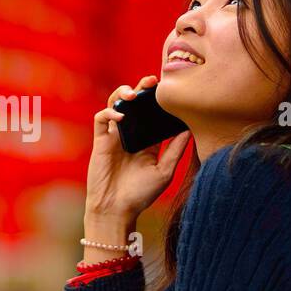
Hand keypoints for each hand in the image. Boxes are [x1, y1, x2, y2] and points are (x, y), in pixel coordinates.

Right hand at [83, 76, 191, 253]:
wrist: (117, 211)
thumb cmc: (141, 195)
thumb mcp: (165, 171)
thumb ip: (175, 150)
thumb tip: (190, 129)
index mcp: (147, 141)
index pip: (153, 113)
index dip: (158, 100)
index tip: (169, 89)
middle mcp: (130, 135)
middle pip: (134, 103)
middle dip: (142, 88)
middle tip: (152, 80)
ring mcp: (114, 137)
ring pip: (115, 104)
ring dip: (123, 94)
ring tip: (134, 92)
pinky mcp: (100, 141)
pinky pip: (101, 119)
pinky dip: (110, 112)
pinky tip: (121, 115)